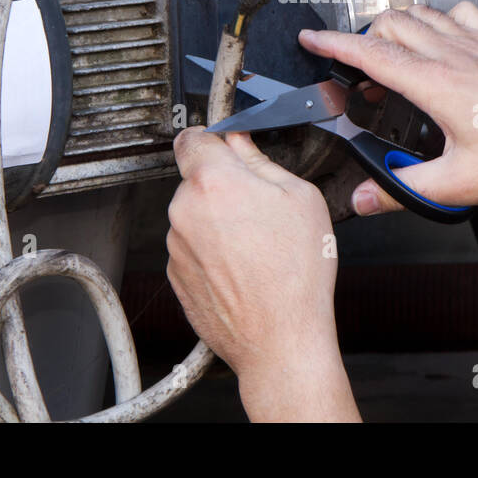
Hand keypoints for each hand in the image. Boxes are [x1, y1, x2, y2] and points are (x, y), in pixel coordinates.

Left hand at [168, 126, 359, 420]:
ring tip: (258, 246)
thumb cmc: (296, 274)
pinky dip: (213, 252)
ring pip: (196, 215)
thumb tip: (242, 143)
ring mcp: (176, 246)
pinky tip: (245, 268)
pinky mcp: (176, 275)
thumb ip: (262, 162)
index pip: (192, 137)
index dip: (212, 138)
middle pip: (197, 179)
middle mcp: (184, 210)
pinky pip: (194, 248)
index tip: (225, 145)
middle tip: (261, 207)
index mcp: (213, 181)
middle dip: (224, 185)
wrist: (280, 340)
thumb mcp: (301, 198)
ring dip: (218, 221)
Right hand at [298, 2, 477, 227]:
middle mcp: (453, 54)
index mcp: (435, 83)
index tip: (310, 39)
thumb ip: (405, 189)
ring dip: (396, 28)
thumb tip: (364, 199)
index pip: (370, 53)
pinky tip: (440, 38)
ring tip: (388, 59)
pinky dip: (439, 19)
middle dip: (362, 40)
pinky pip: (459, 15)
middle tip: (352, 72)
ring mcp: (477, 45)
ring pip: (422, 15)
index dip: (333, 44)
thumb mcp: (461, 184)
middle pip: (391, 26)